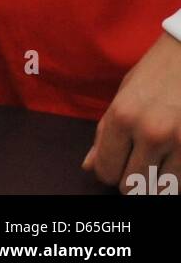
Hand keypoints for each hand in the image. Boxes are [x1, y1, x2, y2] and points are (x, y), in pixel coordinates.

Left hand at [82, 32, 180, 192]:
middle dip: (131, 176)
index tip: (115, 160)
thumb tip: (89, 166)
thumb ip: (105, 132)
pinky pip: (179, 183)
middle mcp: (149, 132)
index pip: (105, 170)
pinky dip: (174, 176)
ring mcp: (178, 143)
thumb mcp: (124, 94)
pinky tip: (172, 155)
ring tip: (156, 157)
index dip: (108, 169)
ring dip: (154, 180)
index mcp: (123, 115)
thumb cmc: (156, 71)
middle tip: (137, 158)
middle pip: (130, 187)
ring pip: (157, 191)